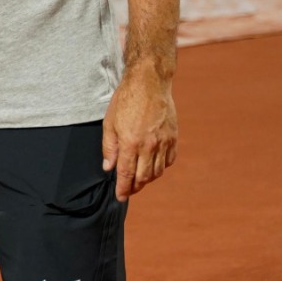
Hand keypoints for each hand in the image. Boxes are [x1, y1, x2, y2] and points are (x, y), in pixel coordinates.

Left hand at [101, 62, 177, 200]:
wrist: (149, 83)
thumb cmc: (125, 101)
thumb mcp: (109, 123)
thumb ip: (109, 147)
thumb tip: (108, 168)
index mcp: (130, 143)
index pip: (126, 174)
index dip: (122, 188)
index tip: (120, 197)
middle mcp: (149, 146)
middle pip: (143, 177)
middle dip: (135, 187)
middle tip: (128, 191)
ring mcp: (164, 142)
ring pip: (157, 171)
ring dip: (148, 179)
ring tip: (139, 180)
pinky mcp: (173, 138)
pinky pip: (168, 160)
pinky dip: (161, 167)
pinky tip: (153, 166)